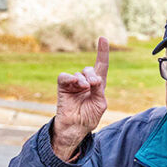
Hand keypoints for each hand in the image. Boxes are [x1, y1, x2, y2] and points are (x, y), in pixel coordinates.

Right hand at [53, 36, 109, 160]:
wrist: (76, 127)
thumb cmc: (89, 117)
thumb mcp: (100, 103)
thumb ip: (99, 89)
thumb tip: (93, 78)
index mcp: (97, 85)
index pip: (101, 66)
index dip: (102, 52)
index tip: (103, 38)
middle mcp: (85, 82)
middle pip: (90, 69)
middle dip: (93, 75)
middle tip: (94, 84)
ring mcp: (74, 84)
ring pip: (79, 73)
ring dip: (83, 80)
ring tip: (85, 88)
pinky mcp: (63, 86)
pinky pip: (65, 76)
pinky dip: (70, 78)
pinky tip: (76, 83)